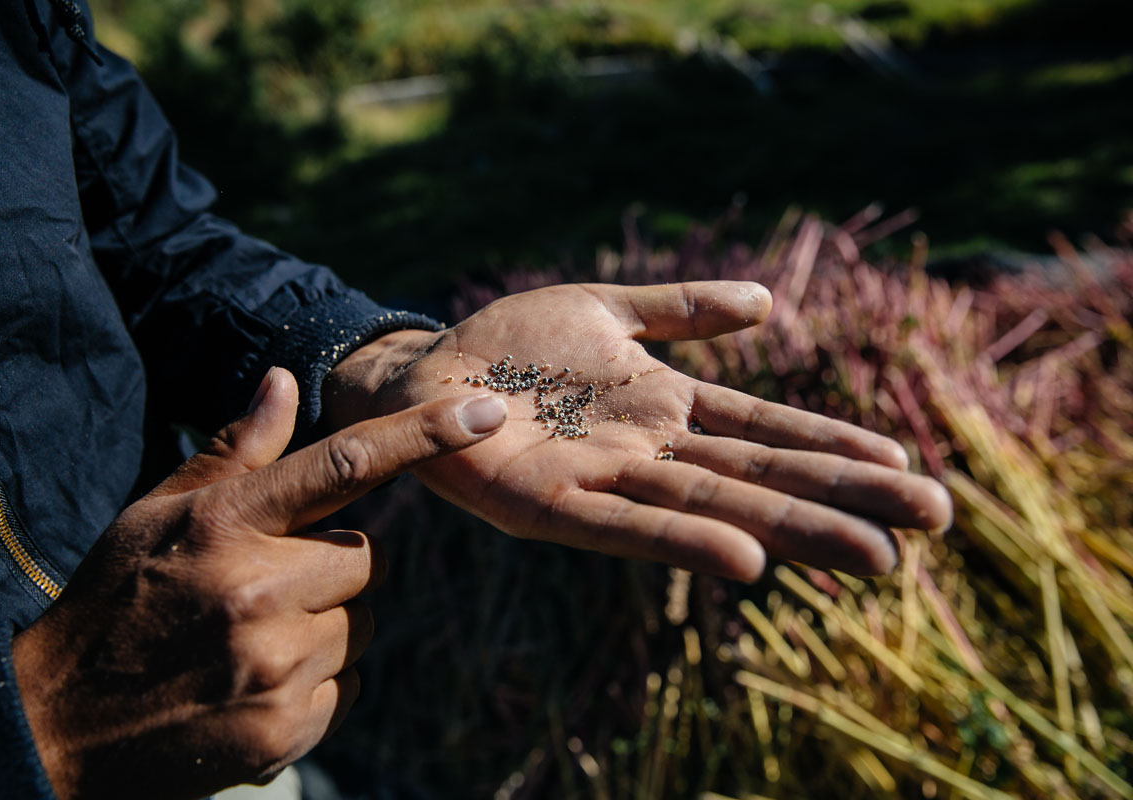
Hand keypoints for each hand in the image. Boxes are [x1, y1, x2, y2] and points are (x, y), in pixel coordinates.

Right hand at [12, 368, 506, 799]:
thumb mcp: (156, 512)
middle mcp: (256, 591)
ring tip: (251, 638)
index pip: (345, 464)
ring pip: (360, 623)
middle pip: (366, 557)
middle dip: (332, 564)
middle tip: (269, 583)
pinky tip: (255, 682)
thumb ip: (235, 451)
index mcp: (226, 523)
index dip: (424, 435)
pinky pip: (347, 685)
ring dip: (324, 625)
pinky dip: (315, 682)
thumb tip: (284, 380)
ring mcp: (272, 666)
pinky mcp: (283, 729)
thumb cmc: (116, 600)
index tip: (487, 412)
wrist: (58, 723)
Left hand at [324, 282, 951, 580]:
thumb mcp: (604, 308)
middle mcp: (648, 450)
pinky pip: (625, 527)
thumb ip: (680, 309)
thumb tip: (769, 305)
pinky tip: (746, 565)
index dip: (833, 445)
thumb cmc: (509, 343)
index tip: (906, 464)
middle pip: (759, 474)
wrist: (422, 371)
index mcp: (666, 404)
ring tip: (870, 554)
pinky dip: (685, 545)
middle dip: (843, 497)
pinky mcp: (548, 503)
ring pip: (712, 508)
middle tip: (934, 521)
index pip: (765, 428)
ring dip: (790, 530)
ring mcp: (604, 479)